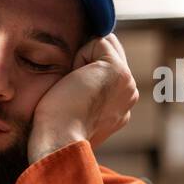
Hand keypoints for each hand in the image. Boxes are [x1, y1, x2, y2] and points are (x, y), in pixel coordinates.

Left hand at [27, 33, 139, 163]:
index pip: (106, 68)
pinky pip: (97, 42)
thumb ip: (83, 92)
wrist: (58, 141)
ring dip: (81, 60)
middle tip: (70, 89)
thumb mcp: (71, 109)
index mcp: (120, 106)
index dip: (84, 66)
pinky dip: (79, 58)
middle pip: (109, 51)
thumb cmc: (53, 129)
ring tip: (72, 87)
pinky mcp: (119, 70)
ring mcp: (128, 82)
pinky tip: (74, 82)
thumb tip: (72, 72)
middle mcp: (129, 93)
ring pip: (103, 45)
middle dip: (84, 59)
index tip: (69, 90)